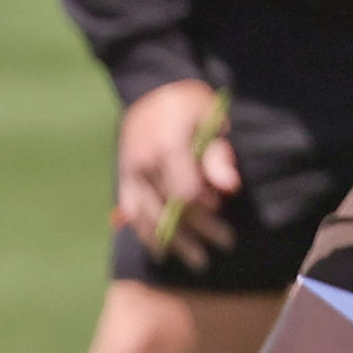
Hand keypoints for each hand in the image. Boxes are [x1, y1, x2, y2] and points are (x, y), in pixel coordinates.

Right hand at [116, 79, 238, 267]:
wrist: (150, 91)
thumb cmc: (188, 104)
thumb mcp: (210, 119)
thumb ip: (218, 156)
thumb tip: (229, 189)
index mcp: (165, 147)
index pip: (185, 192)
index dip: (203, 206)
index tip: (219, 208)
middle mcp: (143, 164)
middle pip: (170, 208)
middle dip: (199, 230)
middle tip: (226, 245)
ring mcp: (129, 174)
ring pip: (150, 217)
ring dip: (174, 241)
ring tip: (197, 261)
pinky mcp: (123, 179)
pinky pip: (132, 213)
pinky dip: (146, 234)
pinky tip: (162, 251)